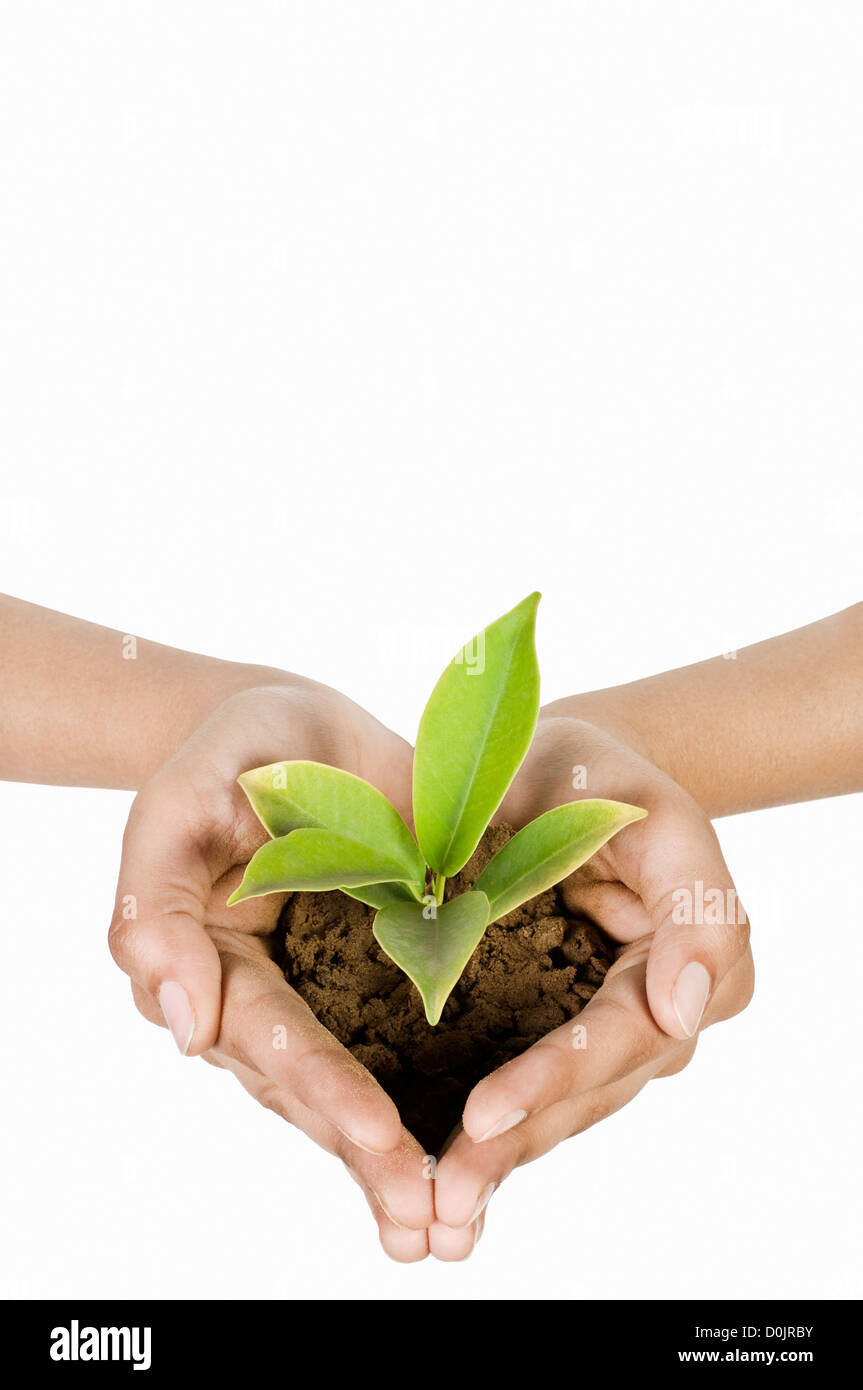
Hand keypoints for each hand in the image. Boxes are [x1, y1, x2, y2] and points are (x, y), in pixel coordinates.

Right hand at [108, 680, 434, 1260]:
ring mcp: (328, 989)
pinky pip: (410, 1036)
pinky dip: (439, 1094)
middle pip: (313, 1084)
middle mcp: (269, 994)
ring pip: (357, 1082)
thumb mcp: (180, 801)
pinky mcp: (388, 969)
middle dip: (366, 1151)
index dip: (322, 1085)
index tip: (378, 1136)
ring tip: (448, 1224)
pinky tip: (473, 1161)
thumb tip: (179, 1025)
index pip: (268, 1035)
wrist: (299, 724)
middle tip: (423, 1215)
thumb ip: (158, 906)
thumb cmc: (231, 751)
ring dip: (397, 1154)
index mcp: (214, 962)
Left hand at [432, 716, 753, 1246]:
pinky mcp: (559, 1027)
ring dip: (497, 1159)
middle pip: (589, 1089)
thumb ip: (689, 895)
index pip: (620, 1032)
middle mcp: (661, 1006)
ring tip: (429, 1211)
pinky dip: (487, 1134)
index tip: (481, 1116)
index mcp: (693, 950)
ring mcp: (612, 1025)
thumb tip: (685, 1012)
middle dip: (515, 1143)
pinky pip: (531, 1089)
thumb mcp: (645, 805)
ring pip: (561, 1107)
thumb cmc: (598, 775)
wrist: (560, 771)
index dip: (552, 1078)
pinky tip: (432, 1180)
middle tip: (442, 1198)